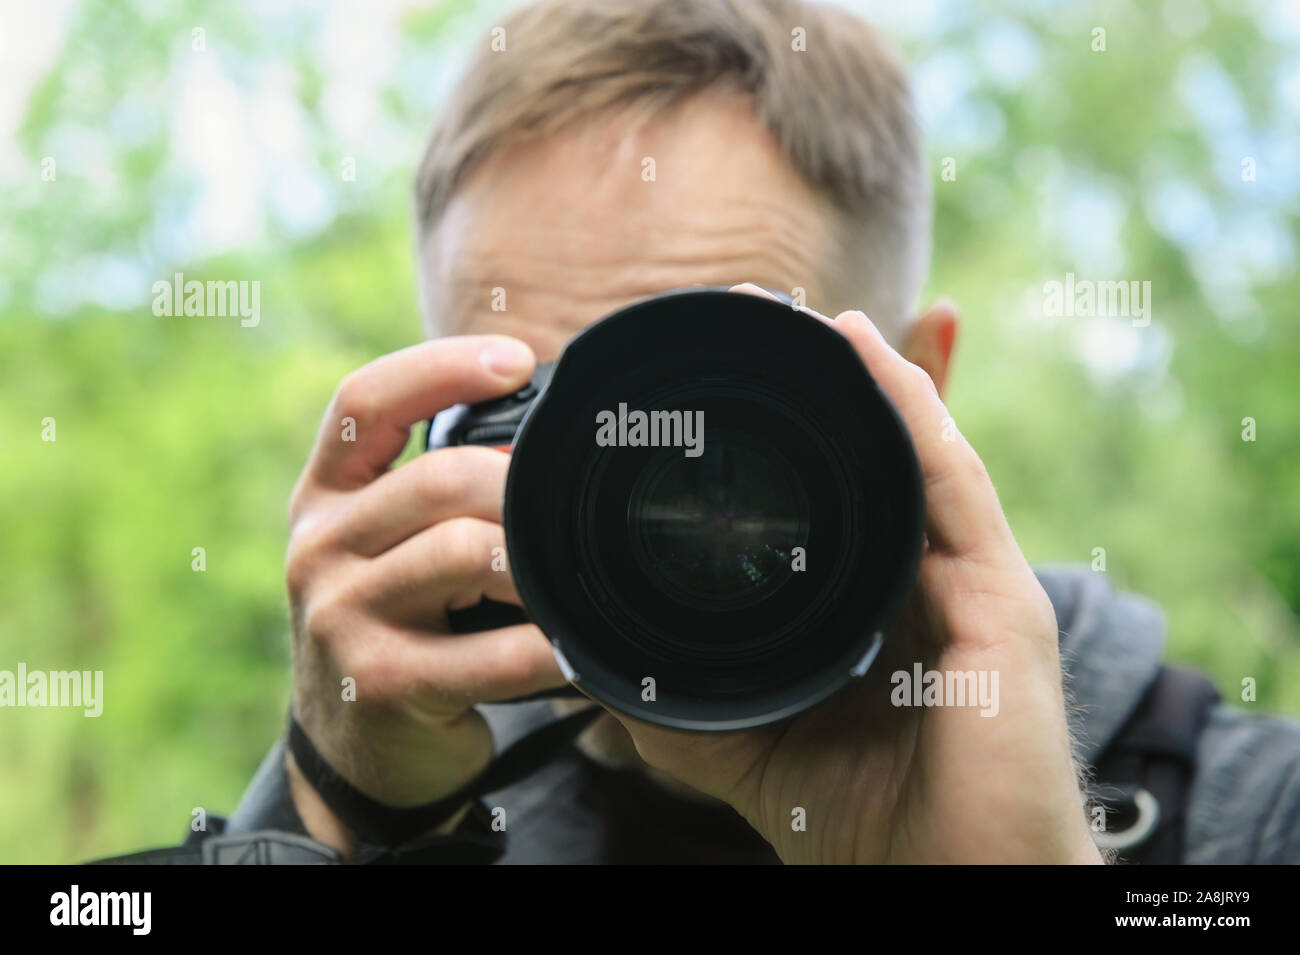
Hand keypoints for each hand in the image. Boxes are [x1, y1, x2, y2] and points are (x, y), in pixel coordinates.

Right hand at [283, 335, 565, 850]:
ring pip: (465, 554)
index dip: (439, 367)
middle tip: (574, 511)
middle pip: (437, 481)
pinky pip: (490, 654)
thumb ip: (435, 491)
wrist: (356, 747)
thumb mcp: (390, 547)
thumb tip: (547, 439)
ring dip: (540, 566)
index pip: (363, 404)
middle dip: (522, 489)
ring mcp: (342, 616)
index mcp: (325, 497)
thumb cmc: (399, 624)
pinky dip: (548, 647)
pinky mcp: (380, 682)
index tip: (517, 362)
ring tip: (579, 579)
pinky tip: (576, 647)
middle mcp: (320, 546)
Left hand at [594, 285, 1101, 864]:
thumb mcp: (756, 747)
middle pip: (890, 461)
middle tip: (773, 321)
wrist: (952, 894)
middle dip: (842, 388)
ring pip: (924, 454)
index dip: (812, 435)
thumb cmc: (874, 828)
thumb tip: (595, 667)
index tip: (745, 380)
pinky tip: (869, 358)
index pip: (852, 501)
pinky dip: (914, 412)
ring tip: (816, 320)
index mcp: (886, 613)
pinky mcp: (1004, 605)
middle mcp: (936, 586)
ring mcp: (975, 589)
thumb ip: (685, 703)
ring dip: (873, 379)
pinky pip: (952, 484)